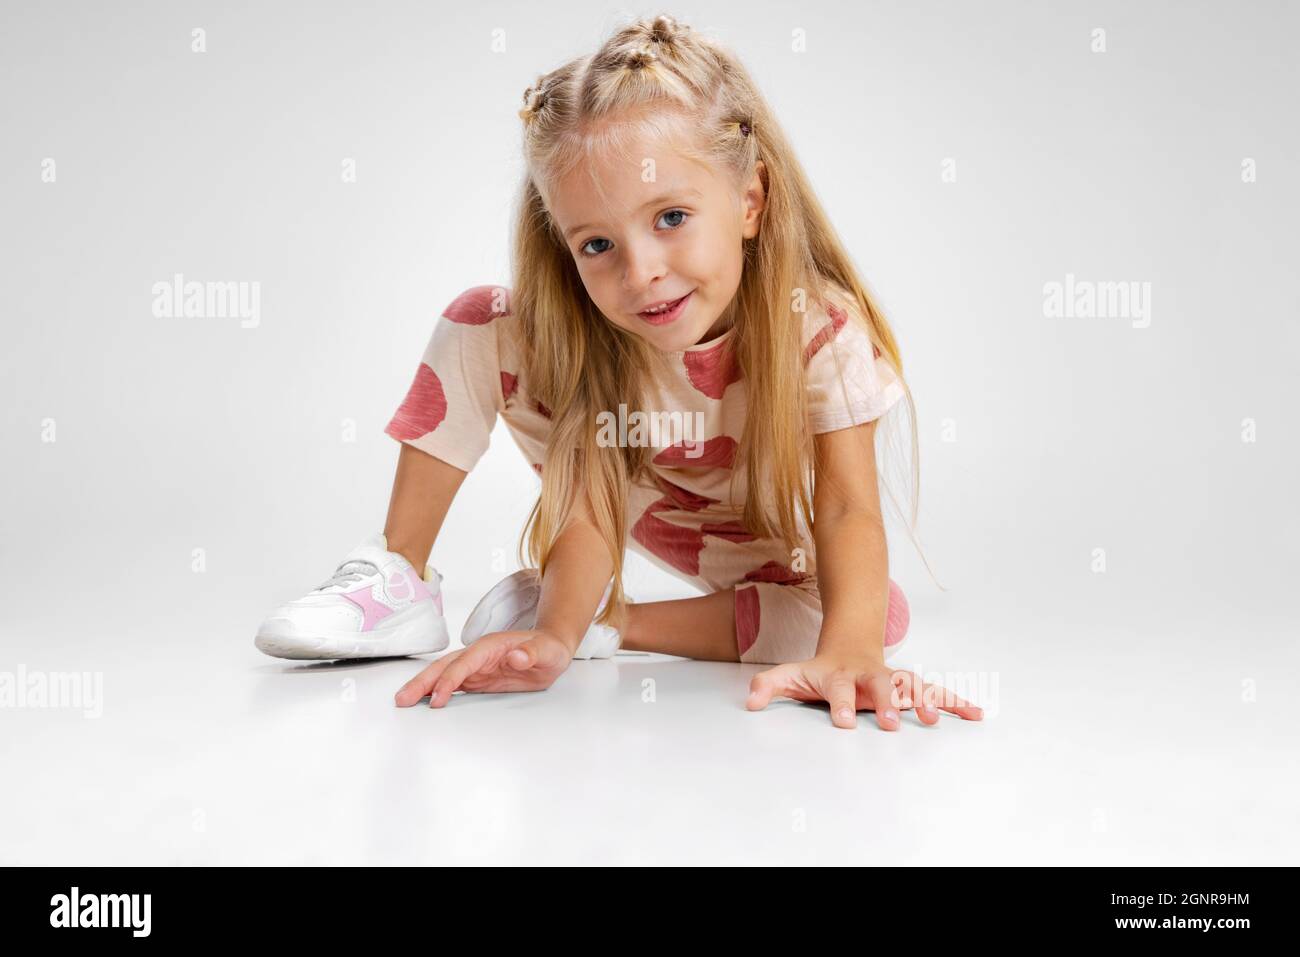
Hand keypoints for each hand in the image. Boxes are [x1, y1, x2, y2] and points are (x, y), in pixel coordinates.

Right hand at [393, 629, 573, 707]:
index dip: (449, 680)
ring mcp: (475, 667)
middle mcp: (477, 655)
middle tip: (402, 699)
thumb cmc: (549, 648)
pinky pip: (451, 685)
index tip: (437, 699)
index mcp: (490, 647)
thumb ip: (530, 653)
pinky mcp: (476, 678)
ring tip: (402, 701)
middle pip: (444, 667)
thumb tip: (515, 655)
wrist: (551, 649)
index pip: (464, 664)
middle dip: (423, 682)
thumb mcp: (547, 652)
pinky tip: (422, 701)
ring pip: (442, 675)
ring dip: (422, 687)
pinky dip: (435, 692)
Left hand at [745, 652, 984, 729]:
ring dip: (925, 700)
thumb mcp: (791, 674)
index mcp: (841, 675)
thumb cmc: (821, 668)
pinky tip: (975, 714)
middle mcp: (870, 676)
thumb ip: (770, 686)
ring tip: (936, 719)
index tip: (844, 723)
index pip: (839, 689)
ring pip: (913, 686)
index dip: (841, 704)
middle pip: (881, 686)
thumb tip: (750, 702)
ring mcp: (892, 679)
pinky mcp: (910, 686)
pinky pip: (936, 692)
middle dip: (887, 703)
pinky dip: (956, 702)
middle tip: (891, 723)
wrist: (851, 643)